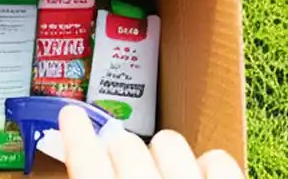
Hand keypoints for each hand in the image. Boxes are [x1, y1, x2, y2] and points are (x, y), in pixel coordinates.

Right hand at [60, 106, 244, 178]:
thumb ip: (89, 178)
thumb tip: (85, 163)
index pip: (86, 160)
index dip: (76, 133)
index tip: (71, 115)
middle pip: (125, 147)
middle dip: (119, 152)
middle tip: (117, 163)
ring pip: (169, 142)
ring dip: (161, 156)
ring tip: (160, 174)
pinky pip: (216, 158)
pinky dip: (207, 168)